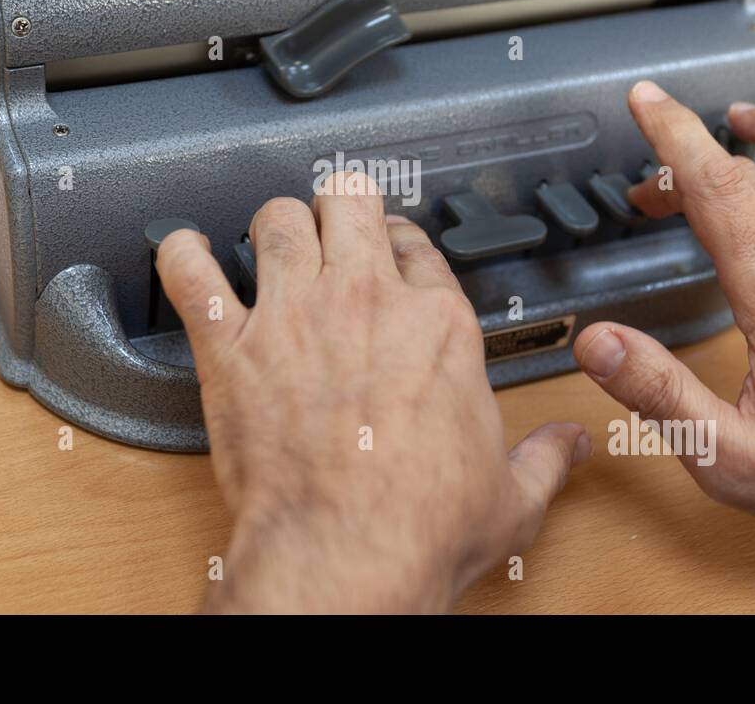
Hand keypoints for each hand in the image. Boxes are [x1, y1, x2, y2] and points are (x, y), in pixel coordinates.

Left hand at [156, 172, 589, 612]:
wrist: (346, 554)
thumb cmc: (420, 526)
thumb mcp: (511, 499)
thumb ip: (543, 460)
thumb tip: (571, 446)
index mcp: (437, 325)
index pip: (418, 245)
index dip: (401, 243)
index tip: (391, 256)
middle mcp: (366, 302)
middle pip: (349, 201)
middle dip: (339, 205)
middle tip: (331, 223)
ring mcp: (296, 316)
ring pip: (277, 219)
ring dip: (272, 226)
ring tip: (268, 242)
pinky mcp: (234, 347)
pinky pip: (193, 273)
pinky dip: (183, 257)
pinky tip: (185, 256)